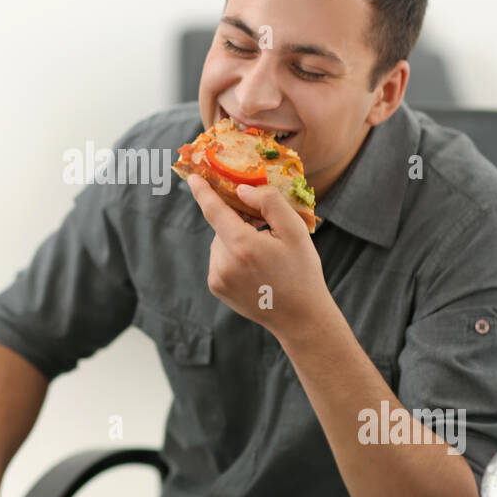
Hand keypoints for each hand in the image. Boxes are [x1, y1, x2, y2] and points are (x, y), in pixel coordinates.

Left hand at [184, 174, 328, 337]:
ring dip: (237, 241)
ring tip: (264, 257)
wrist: (300, 318)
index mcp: (243, 246)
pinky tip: (255, 269)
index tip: (194, 178)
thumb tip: (241, 190)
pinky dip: (233, 257)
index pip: (215, 211)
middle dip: (240, 223)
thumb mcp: (295, 230)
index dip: (203, 192)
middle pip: (223, 227)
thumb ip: (268, 202)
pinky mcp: (217, 288)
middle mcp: (224, 263)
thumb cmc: (301, 270)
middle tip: (267, 233)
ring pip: (221, 243)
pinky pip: (220, 260)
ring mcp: (217, 278)